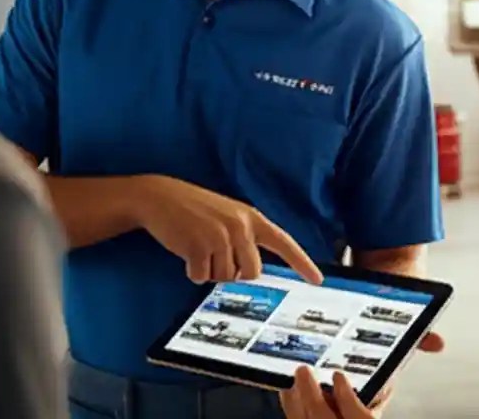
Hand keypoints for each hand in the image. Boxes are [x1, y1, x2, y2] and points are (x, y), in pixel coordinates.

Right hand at [133, 175, 322, 283]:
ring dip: (210, 270)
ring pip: (224, 278)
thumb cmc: (195, 209)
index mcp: (251, 218)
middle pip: (251, 273)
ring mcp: (220, 236)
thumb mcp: (228, 216)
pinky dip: (192, 271)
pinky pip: (202, 278)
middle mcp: (240, 226)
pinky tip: (186, 252)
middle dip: (232, 271)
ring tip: (198, 246)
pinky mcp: (199, 246)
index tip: (317, 280)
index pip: (284, 243)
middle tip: (215, 254)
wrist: (161, 197)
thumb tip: (251, 271)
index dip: (302, 263)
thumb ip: (244, 237)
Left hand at [279, 332, 444, 418]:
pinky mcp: (310, 416)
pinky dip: (291, 405)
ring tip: (294, 377)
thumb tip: (439, 343)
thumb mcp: (396, 351)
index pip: (362, 418)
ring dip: (298, 403)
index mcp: (372, 410)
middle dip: (315, 400)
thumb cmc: (378, 355)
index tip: (339, 376)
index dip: (349, 401)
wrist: (365, 358)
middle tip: (305, 371)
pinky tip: (287, 386)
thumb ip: (417, 344)